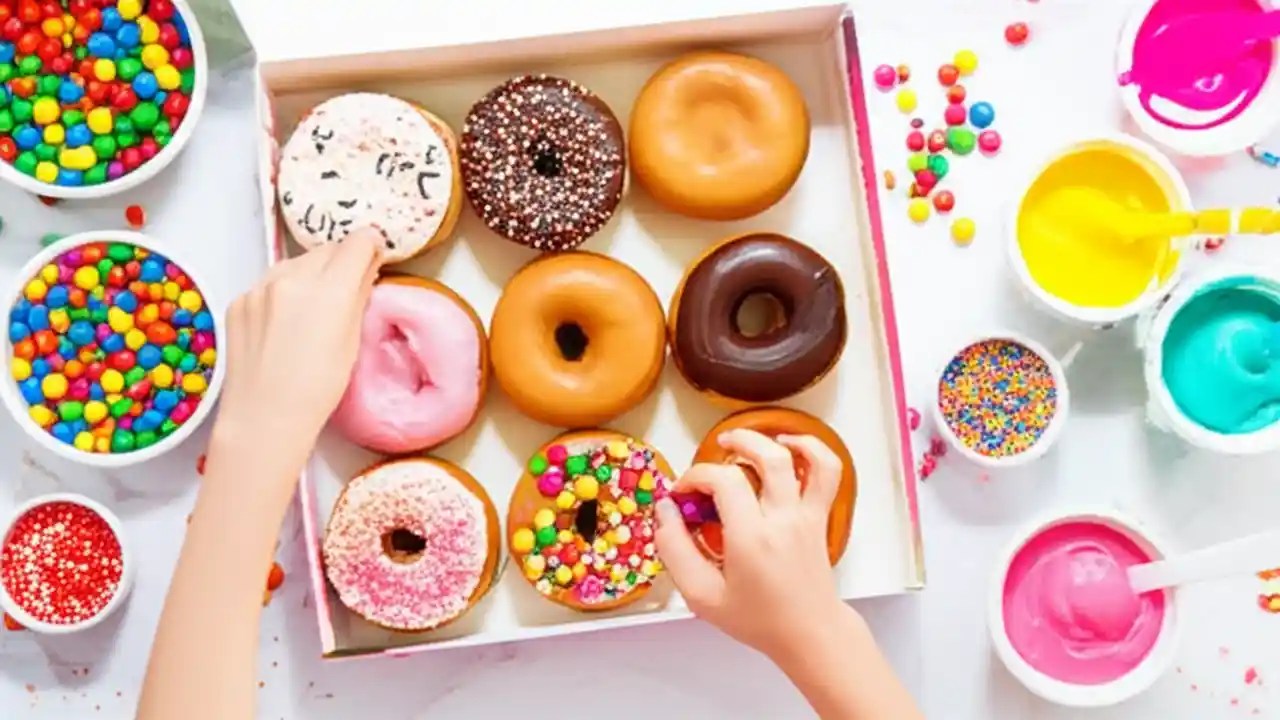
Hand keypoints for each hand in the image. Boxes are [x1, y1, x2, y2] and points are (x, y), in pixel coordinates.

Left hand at [212, 230, 381, 468]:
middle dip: (340, 261)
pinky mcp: (240, 300)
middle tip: (346, 289)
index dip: (370, 246)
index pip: (357, 242)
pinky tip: (284, 324)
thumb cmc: (317, 389)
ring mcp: (260, 287)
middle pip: (327, 249)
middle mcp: (292, 278)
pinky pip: (269, 283)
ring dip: (310, 275)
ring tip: (312, 310)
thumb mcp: (351, 342)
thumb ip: (359, 296)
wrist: (263, 417)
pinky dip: (282, 293)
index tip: (373, 255)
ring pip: (296, 263)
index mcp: (329, 290)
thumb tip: (366, 269)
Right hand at [655, 429, 847, 660]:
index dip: (696, 476)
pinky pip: (828, 472)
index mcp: (752, 539)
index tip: (683, 492)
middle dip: (736, 442)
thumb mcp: (701, 595)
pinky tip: (790, 448)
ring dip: (774, 439)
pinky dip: (813, 450)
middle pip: (767, 457)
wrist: (808, 632)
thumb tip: (665, 511)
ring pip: (803, 458)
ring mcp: (806, 516)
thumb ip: (675, 550)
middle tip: (715, 450)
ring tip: (751, 442)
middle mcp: (783, 520)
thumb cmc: (758, 618)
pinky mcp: (820, 517)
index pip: (723, 481)